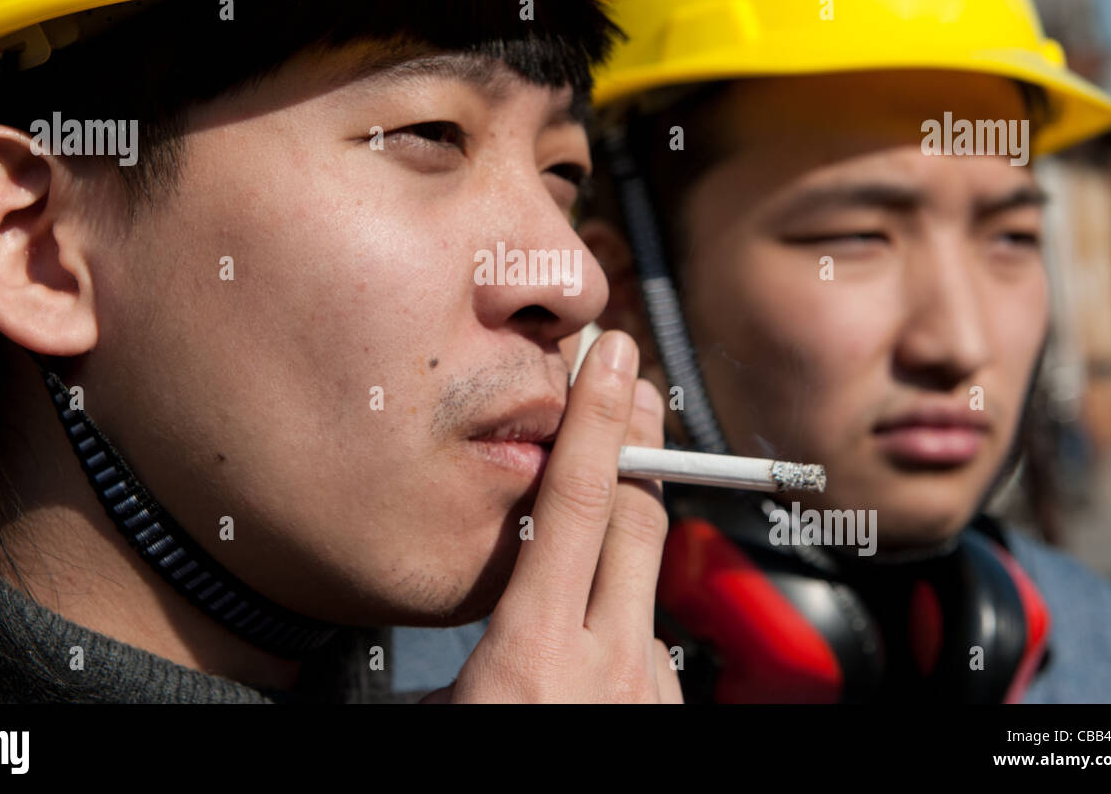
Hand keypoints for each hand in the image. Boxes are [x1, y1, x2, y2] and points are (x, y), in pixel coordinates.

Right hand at [423, 330, 681, 702]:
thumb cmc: (490, 782)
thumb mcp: (443, 714)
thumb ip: (461, 660)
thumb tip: (461, 644)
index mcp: (533, 650)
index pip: (576, 504)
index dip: (597, 420)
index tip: (614, 359)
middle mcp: (605, 658)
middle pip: (636, 519)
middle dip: (639, 439)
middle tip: (638, 386)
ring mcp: (646, 687)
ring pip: (641, 584)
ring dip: (626, 535)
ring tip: (615, 494)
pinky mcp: (667, 712)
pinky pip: (648, 642)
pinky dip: (623, 618)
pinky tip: (600, 630)